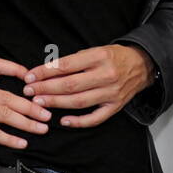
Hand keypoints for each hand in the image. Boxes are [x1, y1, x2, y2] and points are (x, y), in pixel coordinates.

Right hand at [0, 57, 51, 151]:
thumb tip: (9, 104)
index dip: (16, 68)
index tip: (33, 78)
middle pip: (7, 95)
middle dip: (30, 106)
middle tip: (47, 114)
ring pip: (3, 112)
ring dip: (25, 122)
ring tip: (40, 128)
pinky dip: (8, 138)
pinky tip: (21, 143)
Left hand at [22, 45, 153, 129]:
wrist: (142, 65)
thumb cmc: (115, 57)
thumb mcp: (97, 50)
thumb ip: (75, 61)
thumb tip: (47, 71)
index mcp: (100, 57)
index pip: (67, 65)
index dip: (45, 72)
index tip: (30, 75)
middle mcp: (106, 75)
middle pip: (70, 85)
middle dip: (46, 88)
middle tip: (29, 91)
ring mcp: (111, 93)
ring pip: (79, 102)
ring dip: (56, 103)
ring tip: (39, 103)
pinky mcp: (115, 107)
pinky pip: (95, 118)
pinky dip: (78, 122)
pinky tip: (63, 121)